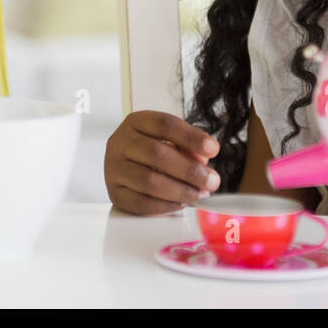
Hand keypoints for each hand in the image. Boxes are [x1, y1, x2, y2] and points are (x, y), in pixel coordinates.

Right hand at [104, 110, 220, 215]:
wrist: (125, 166)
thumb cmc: (153, 151)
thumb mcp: (170, 140)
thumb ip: (188, 148)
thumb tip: (202, 162)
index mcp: (136, 122)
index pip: (164, 124)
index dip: (191, 137)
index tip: (213, 149)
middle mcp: (119, 142)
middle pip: (156, 154)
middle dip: (189, 170)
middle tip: (212, 181)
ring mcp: (113, 168)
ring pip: (149, 181)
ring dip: (180, 190)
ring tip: (199, 194)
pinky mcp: (114, 193)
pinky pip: (141, 203)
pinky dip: (166, 206)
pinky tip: (182, 203)